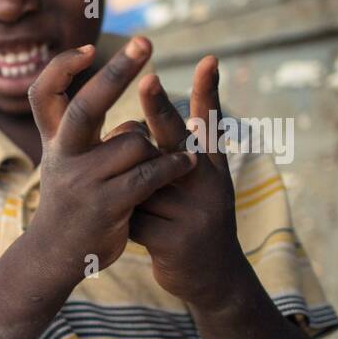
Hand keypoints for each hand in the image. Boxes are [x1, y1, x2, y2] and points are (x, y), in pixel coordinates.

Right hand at [26, 38, 196, 275]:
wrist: (55, 255)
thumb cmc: (70, 201)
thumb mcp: (64, 161)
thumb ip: (82, 130)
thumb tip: (115, 93)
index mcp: (53, 141)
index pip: (45, 93)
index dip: (62, 68)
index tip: (91, 49)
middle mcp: (62, 156)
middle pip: (87, 106)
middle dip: (116, 73)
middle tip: (145, 42)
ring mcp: (82, 181)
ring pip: (134, 143)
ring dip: (156, 149)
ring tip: (161, 165)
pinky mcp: (106, 204)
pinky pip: (149, 174)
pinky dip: (172, 167)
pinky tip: (186, 163)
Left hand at [128, 57, 247, 307]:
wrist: (214, 279)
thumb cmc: (196, 220)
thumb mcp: (200, 183)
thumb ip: (184, 149)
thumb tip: (154, 114)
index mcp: (211, 167)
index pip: (208, 122)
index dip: (208, 92)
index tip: (207, 60)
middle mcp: (208, 184)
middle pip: (176, 142)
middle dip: (160, 109)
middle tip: (147, 78)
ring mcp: (194, 212)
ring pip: (139, 184)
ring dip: (127, 193)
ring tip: (142, 211)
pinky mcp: (174, 240)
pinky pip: (131, 217)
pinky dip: (124, 222)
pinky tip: (134, 233)